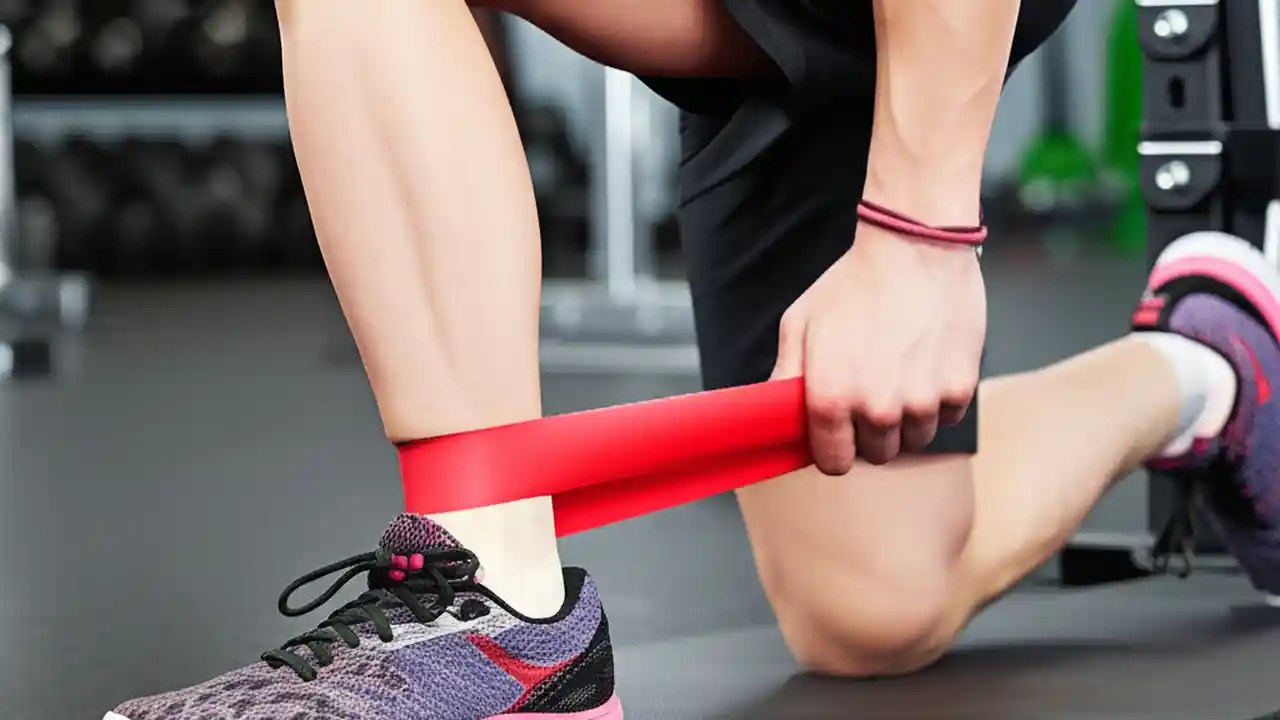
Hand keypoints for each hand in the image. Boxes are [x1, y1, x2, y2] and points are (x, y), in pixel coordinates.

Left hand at [772, 225, 985, 471]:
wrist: (914, 247)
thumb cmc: (852, 283)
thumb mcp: (800, 324)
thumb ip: (785, 377)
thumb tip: (774, 416)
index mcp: (831, 399)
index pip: (834, 463)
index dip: (836, 449)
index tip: (840, 432)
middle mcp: (876, 410)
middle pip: (877, 455)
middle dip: (871, 432)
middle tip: (872, 390)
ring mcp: (921, 403)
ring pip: (916, 438)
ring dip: (908, 418)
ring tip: (901, 371)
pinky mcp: (959, 389)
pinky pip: (948, 416)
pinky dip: (939, 399)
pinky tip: (927, 362)